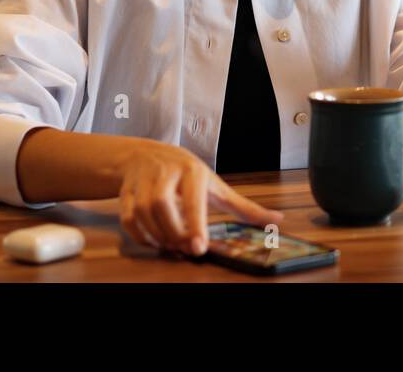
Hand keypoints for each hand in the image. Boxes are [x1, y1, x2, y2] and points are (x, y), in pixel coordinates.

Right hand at [117, 140, 284, 255]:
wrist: (144, 154)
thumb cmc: (186, 172)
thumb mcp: (215, 185)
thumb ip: (244, 207)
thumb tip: (277, 220)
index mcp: (192, 170)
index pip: (192, 197)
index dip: (195, 223)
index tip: (199, 246)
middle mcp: (164, 172)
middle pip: (161, 206)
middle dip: (174, 232)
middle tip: (187, 248)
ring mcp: (142, 181)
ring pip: (142, 212)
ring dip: (157, 235)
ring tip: (173, 246)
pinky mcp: (125, 191)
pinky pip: (128, 218)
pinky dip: (140, 236)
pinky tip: (156, 242)